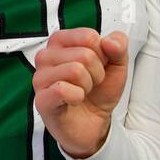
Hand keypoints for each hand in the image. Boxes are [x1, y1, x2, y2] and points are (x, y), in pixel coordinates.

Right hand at [32, 27, 129, 158]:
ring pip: (75, 70)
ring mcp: (41, 78)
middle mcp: (46, 56)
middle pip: (84, 54)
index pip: (88, 36)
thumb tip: (110, 41)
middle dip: (97, 72)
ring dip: (88, 85)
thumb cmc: (99, 91)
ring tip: (83, 91)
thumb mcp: (117, 65)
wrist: (94, 123)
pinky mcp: (42, 99)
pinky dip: (77, 96)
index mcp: (61, 42)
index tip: (98, 65)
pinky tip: (75, 100)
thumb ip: (118, 46)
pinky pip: (61, 89)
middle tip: (91, 83)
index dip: (102, 54)